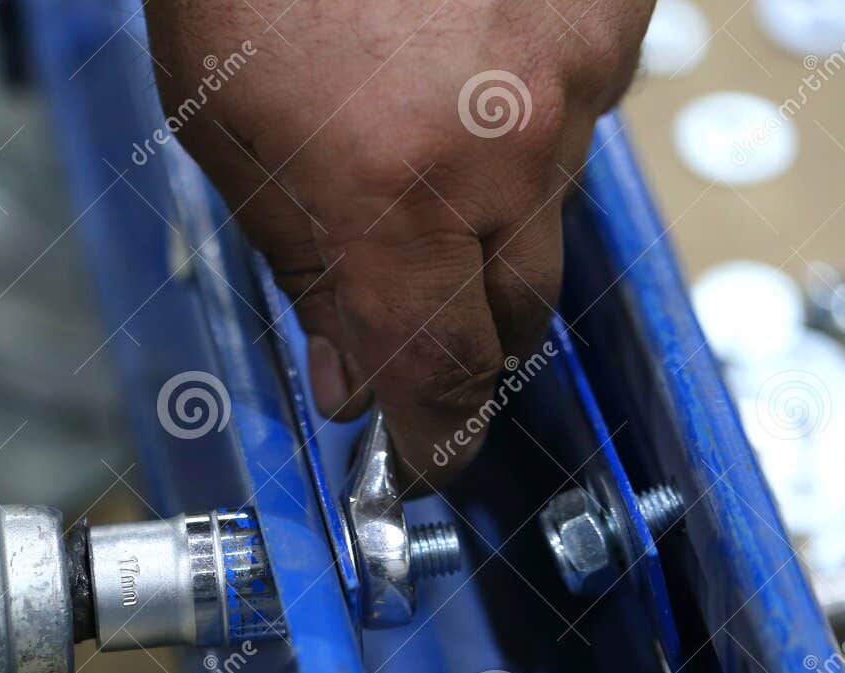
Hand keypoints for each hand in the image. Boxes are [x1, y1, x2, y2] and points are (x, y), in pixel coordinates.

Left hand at [146, 0, 652, 480]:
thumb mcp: (232, 144)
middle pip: (513, 318)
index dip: (435, 438)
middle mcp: (502, 150)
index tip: (421, 458)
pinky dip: (524, 136)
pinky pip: (580, 126)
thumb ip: (306, 273)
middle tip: (406, 331)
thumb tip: (352, 380)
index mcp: (387, 197)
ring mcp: (574, 77)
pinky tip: (461, 91)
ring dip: (487, 232)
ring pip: (551, 221)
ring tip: (412, 164)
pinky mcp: (613, 18)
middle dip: (458, 343)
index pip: (441, 377)